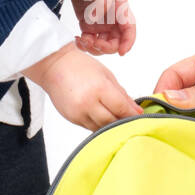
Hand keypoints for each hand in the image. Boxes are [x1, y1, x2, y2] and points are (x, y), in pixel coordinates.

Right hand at [23, 42, 143, 131]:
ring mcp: (78, 113)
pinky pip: (90, 127)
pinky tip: (103, 118)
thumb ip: (122, 94)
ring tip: (118, 120)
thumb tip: (136, 109)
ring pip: (101, 127)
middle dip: (123, 122)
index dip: (132, 114)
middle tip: (131, 121)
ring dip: (111, 125)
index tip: (140, 117)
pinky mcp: (72, 119)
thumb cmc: (81, 66)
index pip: (121, 108)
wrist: (54, 66)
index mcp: (99, 89)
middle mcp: (88, 103)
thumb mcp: (106, 75)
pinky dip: (99, 124)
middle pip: (112, 121)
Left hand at [69, 0, 135, 56]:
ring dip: (92, 48)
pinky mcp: (87, 25)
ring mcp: (100, 24)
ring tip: (81, 40)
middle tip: (92, 42)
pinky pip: (88, 41)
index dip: (128, 43)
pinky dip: (83, 44)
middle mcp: (113, 21)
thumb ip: (100, 4)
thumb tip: (92, 21)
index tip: (121, 52)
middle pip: (114, 43)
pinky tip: (76, 39)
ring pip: (101, 45)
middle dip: (105, 47)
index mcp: (121, 11)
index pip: (129, 31)